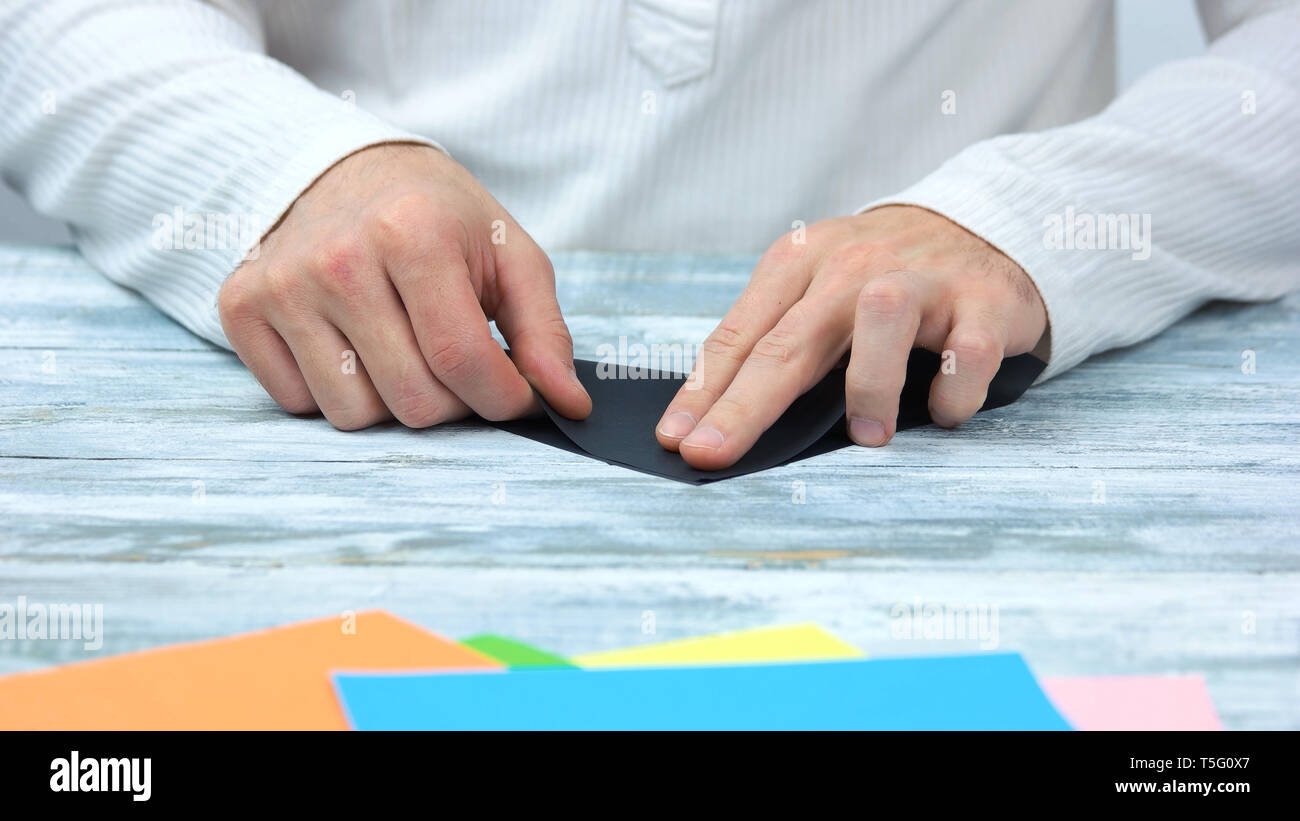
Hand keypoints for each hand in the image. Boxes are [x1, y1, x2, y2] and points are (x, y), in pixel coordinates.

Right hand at [218, 143, 589, 428]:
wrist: (346, 171)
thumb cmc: (439, 218)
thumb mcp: (509, 256)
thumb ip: (545, 333)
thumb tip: (569, 404)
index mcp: (412, 234)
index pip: (463, 362)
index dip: (503, 398)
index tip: (516, 395)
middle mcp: (338, 260)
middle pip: (412, 402)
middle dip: (452, 402)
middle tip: (457, 364)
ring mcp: (282, 285)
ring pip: (353, 414)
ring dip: (391, 401)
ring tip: (403, 348)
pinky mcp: (242, 307)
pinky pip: (298, 403)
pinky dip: (334, 389)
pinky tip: (350, 343)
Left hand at [655, 205, 1047, 468]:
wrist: (983, 226)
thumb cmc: (881, 275)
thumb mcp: (815, 288)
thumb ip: (773, 339)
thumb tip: (710, 417)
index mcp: (802, 262)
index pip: (741, 334)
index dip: (705, 390)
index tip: (676, 438)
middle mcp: (854, 264)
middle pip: (791, 340)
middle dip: (745, 404)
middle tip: (714, 452)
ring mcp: (922, 278)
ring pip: (882, 319)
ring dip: (869, 385)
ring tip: (867, 436)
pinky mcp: (984, 301)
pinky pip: (967, 352)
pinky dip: (955, 391)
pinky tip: (944, 413)